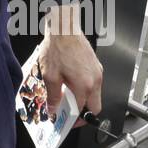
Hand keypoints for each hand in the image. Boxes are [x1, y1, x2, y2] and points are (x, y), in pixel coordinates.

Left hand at [36, 8, 101, 126]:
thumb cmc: (58, 47)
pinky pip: (94, 82)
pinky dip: (84, 87)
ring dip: (83, 98)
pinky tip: (70, 82)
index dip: (74, 119)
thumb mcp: (50, 75)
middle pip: (95, 106)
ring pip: (95, 94)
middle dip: (83, 112)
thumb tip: (54, 109)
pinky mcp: (96, 65)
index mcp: (85, 85)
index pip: (83, 111)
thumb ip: (53, 95)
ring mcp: (98, 72)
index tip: (66, 120)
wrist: (65, 27)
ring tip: (67, 95)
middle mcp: (95, 80)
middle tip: (70, 112)